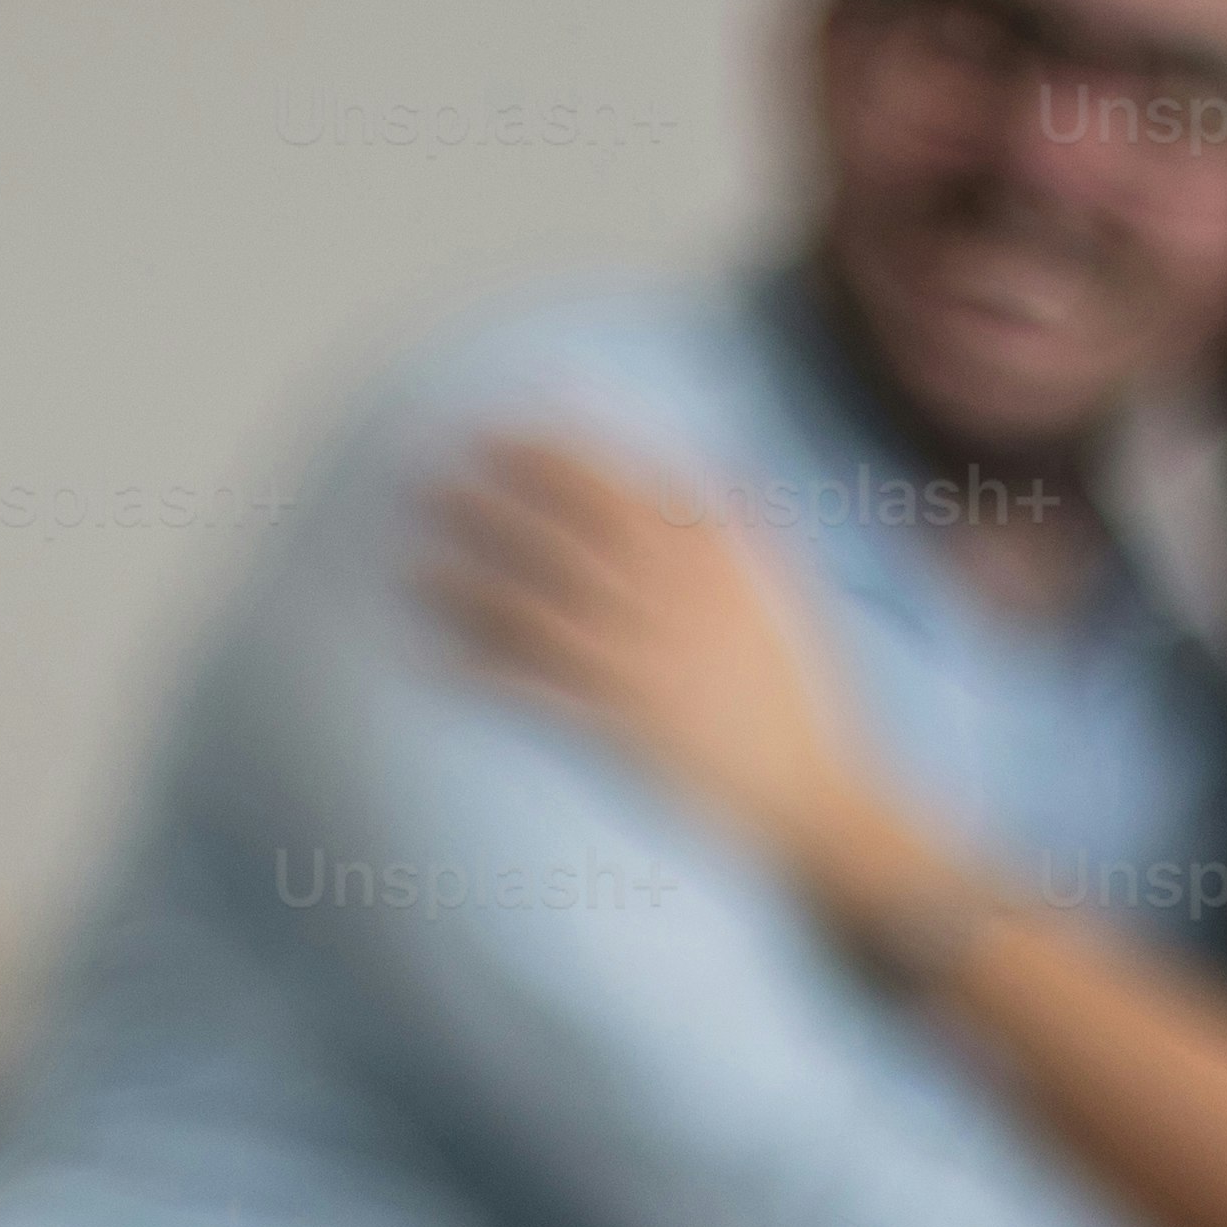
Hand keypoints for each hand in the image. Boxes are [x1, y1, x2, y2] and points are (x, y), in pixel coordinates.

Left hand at [424, 435, 888, 874]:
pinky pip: (539, 690)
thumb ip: (752, 525)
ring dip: (468, 582)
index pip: (617, 483)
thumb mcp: (791, 593)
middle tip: (428, 479)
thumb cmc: (799, 697)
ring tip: (411, 567)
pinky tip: (438, 658)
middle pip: (563, 533)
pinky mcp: (622, 727)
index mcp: (713, 558)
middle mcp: (673, 601)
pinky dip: (485, 670)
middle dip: (491, 499)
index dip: (549, 451)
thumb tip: (722, 467)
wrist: (815, 797)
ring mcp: (644, 664)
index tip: (500, 429)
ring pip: (536, 606)